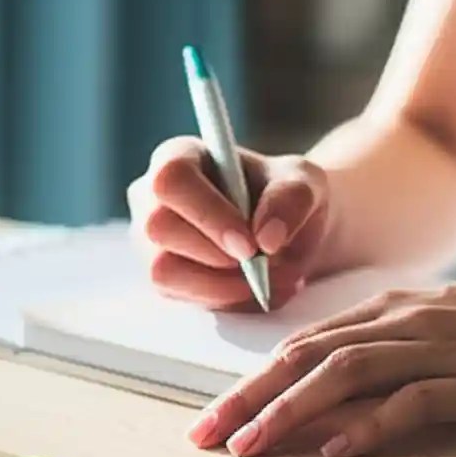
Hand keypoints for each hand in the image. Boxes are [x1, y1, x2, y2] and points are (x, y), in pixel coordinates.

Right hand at [127, 137, 331, 310]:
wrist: (287, 234)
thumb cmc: (286, 197)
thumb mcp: (305, 184)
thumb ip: (291, 200)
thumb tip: (266, 239)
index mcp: (180, 157)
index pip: (172, 179)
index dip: (207, 212)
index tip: (250, 244)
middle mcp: (152, 197)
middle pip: (158, 226)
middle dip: (214, 254)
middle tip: (262, 264)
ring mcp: (150, 241)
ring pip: (163, 270)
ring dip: (222, 284)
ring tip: (268, 278)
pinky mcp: (163, 278)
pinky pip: (182, 297)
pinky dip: (225, 299)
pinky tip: (253, 287)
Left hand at [186, 280, 455, 456]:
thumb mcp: (433, 325)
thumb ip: (379, 348)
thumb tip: (322, 389)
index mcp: (385, 309)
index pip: (300, 345)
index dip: (249, 382)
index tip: (211, 416)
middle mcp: (400, 322)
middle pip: (305, 357)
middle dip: (248, 397)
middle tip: (206, 435)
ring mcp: (437, 348)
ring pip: (345, 373)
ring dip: (290, 411)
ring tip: (251, 446)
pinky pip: (413, 400)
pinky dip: (371, 425)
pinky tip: (339, 449)